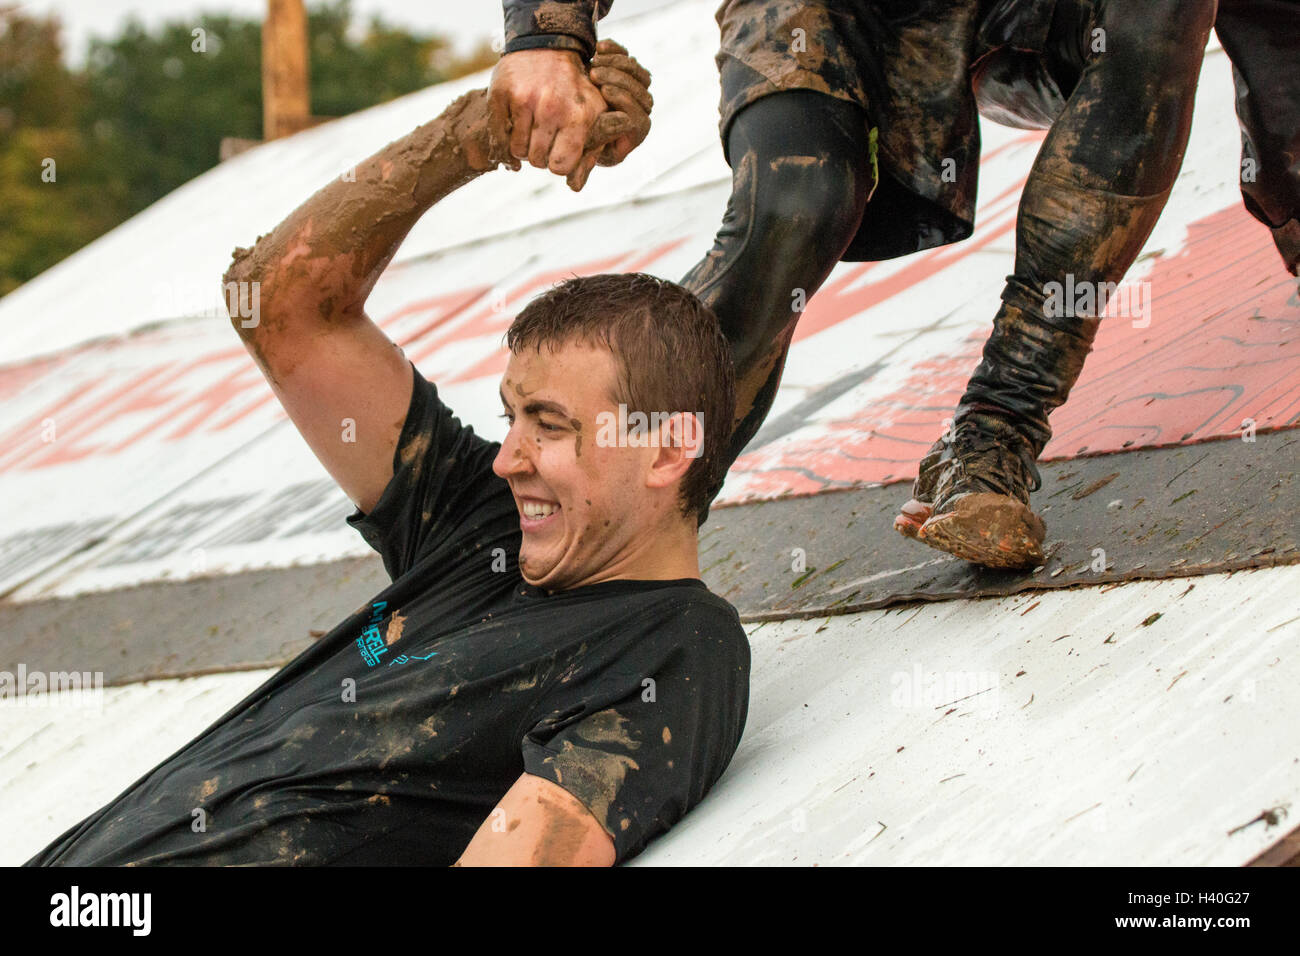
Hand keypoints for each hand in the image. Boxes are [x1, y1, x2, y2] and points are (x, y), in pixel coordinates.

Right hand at [489, 48, 606, 176]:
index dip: (557, 163)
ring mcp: (525, 99)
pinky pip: (499, 136)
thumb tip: (576, 186)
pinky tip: (515, 125)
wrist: (548, 46)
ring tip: (532, 128)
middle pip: (537, 160)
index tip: (557, 152)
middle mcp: (552, 108)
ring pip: (517, 151)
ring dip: (523, 146)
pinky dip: (505, 138)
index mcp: (578, 117)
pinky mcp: (502, 94)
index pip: (560, 166)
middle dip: (540, 154)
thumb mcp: (594, 114)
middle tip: (544, 137)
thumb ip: (592, 151)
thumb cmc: (574, 88)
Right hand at [566, 39, 652, 190]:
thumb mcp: (578, 148)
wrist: (569, 105)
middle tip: (596, 74)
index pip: (640, 120)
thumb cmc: (576, 136)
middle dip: (620, 82)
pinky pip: (627, 55)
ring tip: (593, 63)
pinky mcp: (627, 68)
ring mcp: (636, 87)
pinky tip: (598, 48)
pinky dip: (615, 50)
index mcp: (634, 132)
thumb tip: (574, 186)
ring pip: (638, 73)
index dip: (625, 105)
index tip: (604, 94)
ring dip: (617, 65)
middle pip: (643, 94)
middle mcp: (640, 110)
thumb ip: (579, 163)